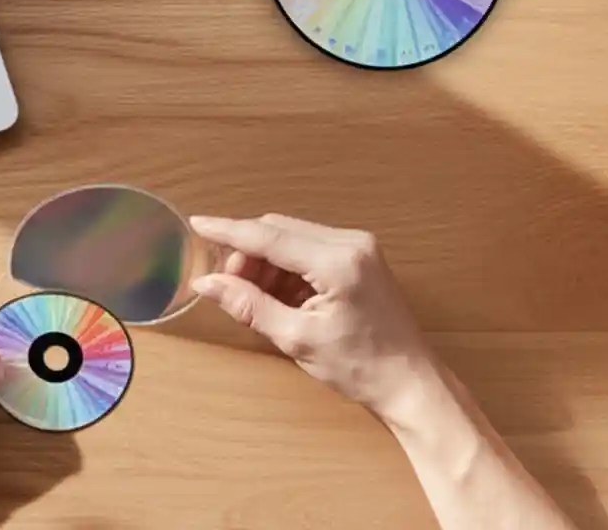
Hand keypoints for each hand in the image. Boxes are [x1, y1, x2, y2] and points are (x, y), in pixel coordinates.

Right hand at [189, 214, 433, 418]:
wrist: (411, 383)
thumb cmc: (360, 367)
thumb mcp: (297, 338)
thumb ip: (249, 305)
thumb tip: (206, 284)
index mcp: (338, 261)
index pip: (268, 236)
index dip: (228, 230)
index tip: (196, 223)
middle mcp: (350, 242)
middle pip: (278, 230)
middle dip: (247, 255)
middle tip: (230, 290)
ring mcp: (358, 246)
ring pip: (291, 237)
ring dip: (265, 263)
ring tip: (257, 300)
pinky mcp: (359, 257)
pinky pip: (308, 249)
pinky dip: (286, 269)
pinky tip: (279, 297)